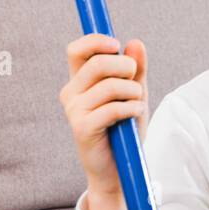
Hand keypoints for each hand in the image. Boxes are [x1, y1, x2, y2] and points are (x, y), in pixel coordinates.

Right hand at [60, 33, 148, 196]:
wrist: (118, 168)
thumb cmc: (125, 129)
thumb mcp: (134, 95)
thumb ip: (136, 70)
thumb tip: (135, 43)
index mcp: (79, 81)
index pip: (76, 50)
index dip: (95, 41)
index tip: (116, 45)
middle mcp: (71, 92)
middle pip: (99, 63)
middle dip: (128, 68)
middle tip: (137, 85)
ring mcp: (73, 110)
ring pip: (111, 86)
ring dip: (134, 94)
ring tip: (136, 106)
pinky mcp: (81, 127)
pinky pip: (114, 108)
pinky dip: (132, 109)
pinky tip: (134, 116)